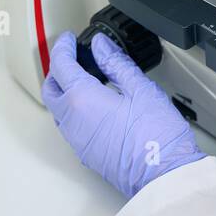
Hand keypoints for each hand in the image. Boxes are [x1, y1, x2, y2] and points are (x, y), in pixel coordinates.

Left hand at [41, 31, 205, 197]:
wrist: (165, 175)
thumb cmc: (158, 137)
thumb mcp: (141, 89)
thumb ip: (117, 63)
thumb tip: (101, 47)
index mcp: (83, 100)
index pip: (60, 65)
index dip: (63, 48)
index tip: (69, 40)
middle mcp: (73, 121)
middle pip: (50, 89)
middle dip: (57, 70)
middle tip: (71, 57)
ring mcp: (77, 141)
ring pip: (57, 110)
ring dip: (63, 92)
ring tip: (82, 80)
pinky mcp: (86, 154)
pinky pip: (69, 127)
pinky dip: (72, 110)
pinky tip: (93, 106)